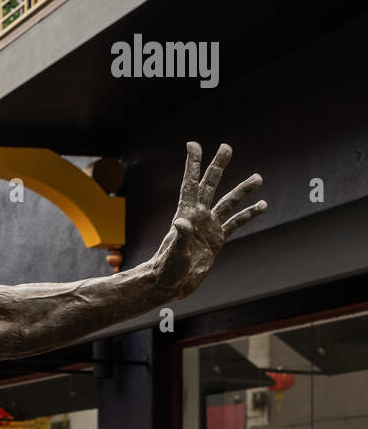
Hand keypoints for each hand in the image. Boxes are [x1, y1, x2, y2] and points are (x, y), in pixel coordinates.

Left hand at [151, 142, 264, 296]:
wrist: (170, 284)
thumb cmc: (166, 269)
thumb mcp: (173, 253)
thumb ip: (178, 238)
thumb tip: (182, 223)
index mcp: (185, 215)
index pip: (190, 184)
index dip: (192, 164)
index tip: (193, 144)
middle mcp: (198, 216)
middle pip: (210, 185)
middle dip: (217, 166)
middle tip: (226, 146)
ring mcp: (209, 227)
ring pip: (228, 203)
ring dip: (242, 190)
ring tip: (259, 177)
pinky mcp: (217, 239)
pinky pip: (236, 223)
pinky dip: (249, 214)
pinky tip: (262, 206)